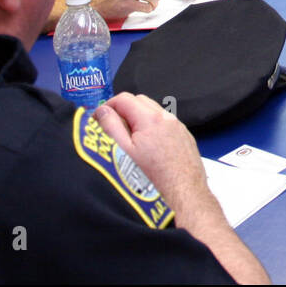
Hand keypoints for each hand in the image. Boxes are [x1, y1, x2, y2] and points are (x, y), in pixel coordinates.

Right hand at [92, 93, 215, 223]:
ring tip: (132, 141)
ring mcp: (177, 125)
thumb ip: (112, 126)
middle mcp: (166, 117)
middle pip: (140, 101)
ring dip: (140, 118)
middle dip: (124, 109)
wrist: (184, 188)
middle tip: (115, 128)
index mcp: (150, 118)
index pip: (124, 98)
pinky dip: (154, 127)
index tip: (101, 117)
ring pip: (153, 111)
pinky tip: (150, 147)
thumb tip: (102, 110)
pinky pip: (165, 123)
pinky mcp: (184, 134)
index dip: (108, 105)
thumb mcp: (124, 151)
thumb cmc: (154, 174)